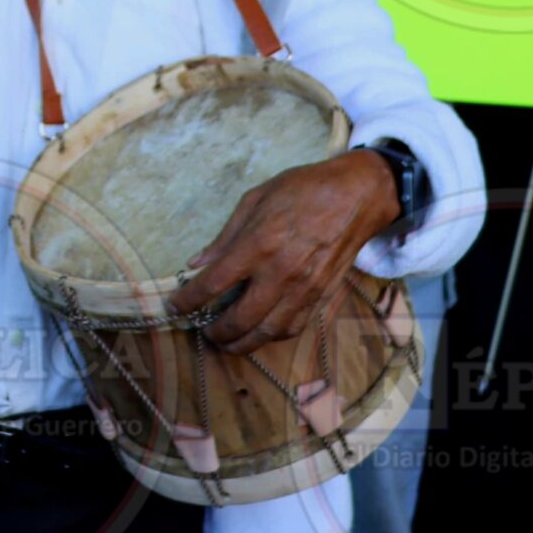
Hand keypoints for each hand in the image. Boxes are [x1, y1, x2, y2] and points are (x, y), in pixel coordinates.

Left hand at [169, 149, 398, 356]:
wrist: (357, 195)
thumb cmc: (303, 189)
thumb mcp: (256, 198)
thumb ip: (225, 236)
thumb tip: (197, 263)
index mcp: (258, 244)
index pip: (214, 284)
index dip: (189, 301)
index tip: (176, 307)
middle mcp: (280, 272)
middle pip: (239, 318)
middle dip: (215, 332)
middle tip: (203, 332)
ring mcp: (303, 288)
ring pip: (267, 332)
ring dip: (242, 343)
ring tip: (227, 343)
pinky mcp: (322, 296)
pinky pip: (293, 327)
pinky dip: (272, 337)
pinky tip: (259, 333)